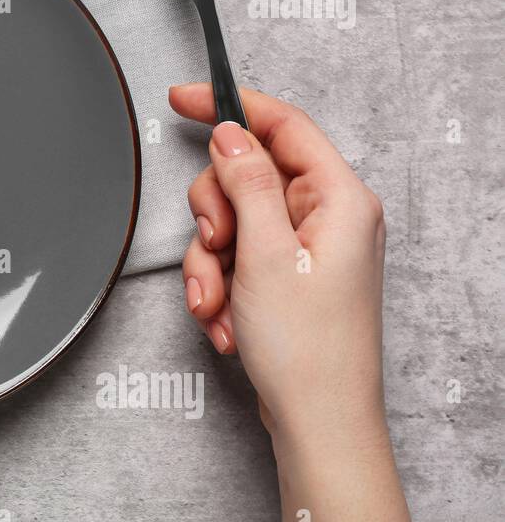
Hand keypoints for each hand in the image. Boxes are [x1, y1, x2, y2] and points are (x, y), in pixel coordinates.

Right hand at [170, 84, 422, 521]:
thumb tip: (230, 133)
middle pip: (245, 176)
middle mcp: (328, 217)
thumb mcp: (265, 253)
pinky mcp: (289, 277)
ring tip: (217, 303)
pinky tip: (225, 320)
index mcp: (340, 199)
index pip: (282, 125)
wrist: (318, 422)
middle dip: (213, 216)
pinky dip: (220, 285)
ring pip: (232, 221)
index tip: (181, 98)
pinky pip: (237, 257)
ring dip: (210, 262)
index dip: (230, 105)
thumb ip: (246, 183)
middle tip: (216, 249)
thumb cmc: (308, 349)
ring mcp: (308, 248)